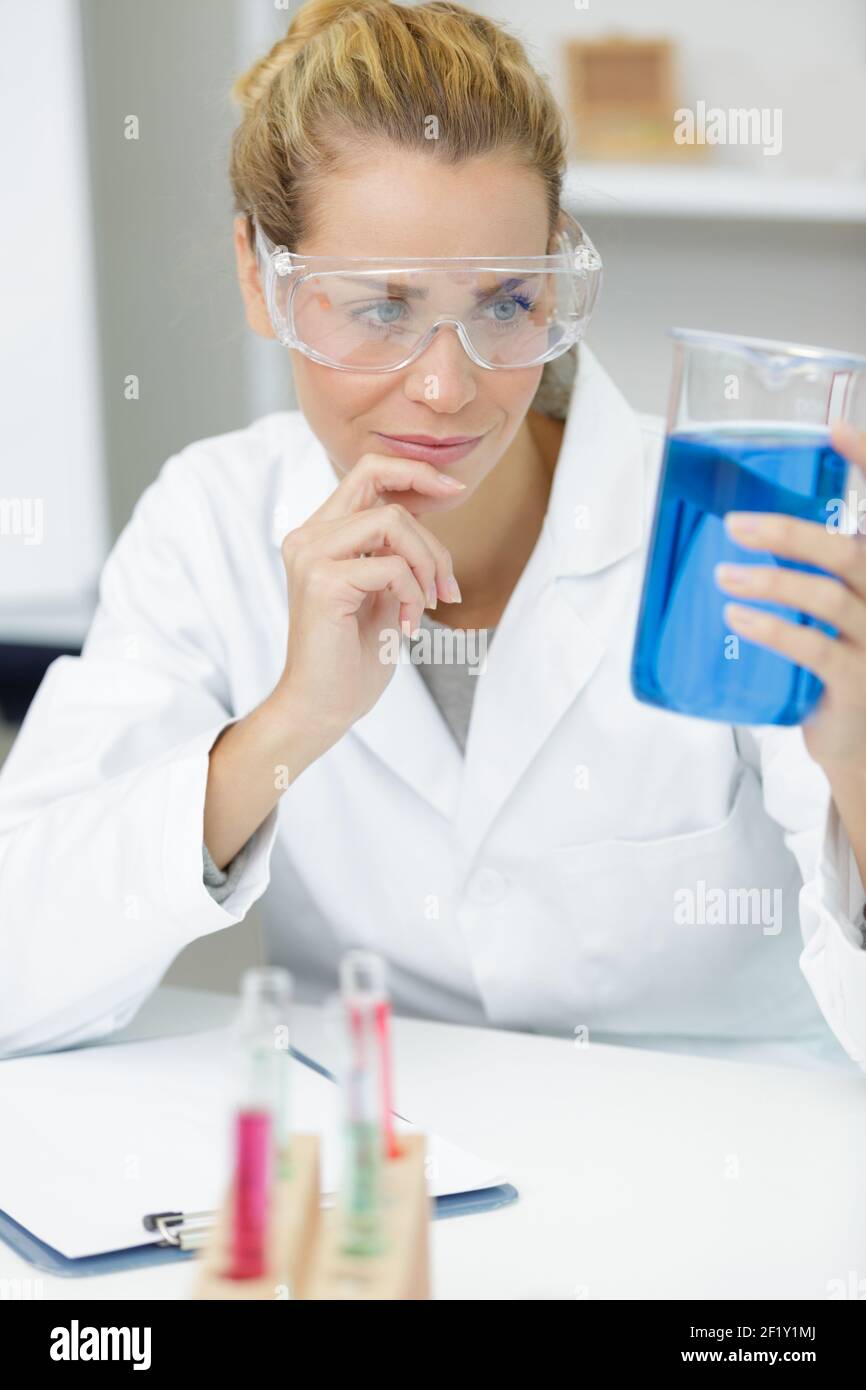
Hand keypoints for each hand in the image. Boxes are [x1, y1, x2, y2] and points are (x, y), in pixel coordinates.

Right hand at [273, 453, 463, 737]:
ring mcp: (311, 555)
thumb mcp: (385, 592)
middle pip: (378, 481)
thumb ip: (396, 551)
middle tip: (448, 583)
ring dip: (427, 563)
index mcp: (320, 534)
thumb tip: (430, 512)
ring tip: (429, 604)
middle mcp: (308, 536)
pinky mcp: (322, 581)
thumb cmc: (353, 657)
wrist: (322, 707)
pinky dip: (413, 593)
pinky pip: (392, 566)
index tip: (456, 491)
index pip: (367, 472)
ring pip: (392, 520)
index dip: (415, 472)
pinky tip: (408, 626)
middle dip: (429, 525)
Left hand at [715, 420, 865, 771]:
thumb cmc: (842, 662)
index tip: (834, 429)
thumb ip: (813, 569)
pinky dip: (772, 628)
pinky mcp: (859, 684)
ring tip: (724, 574)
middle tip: (736, 524)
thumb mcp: (836, 607)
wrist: (860, 742)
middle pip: (851, 551)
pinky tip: (738, 617)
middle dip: (791, 532)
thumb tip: (741, 525)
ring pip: (828, 596)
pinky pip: (814, 648)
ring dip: (769, 581)